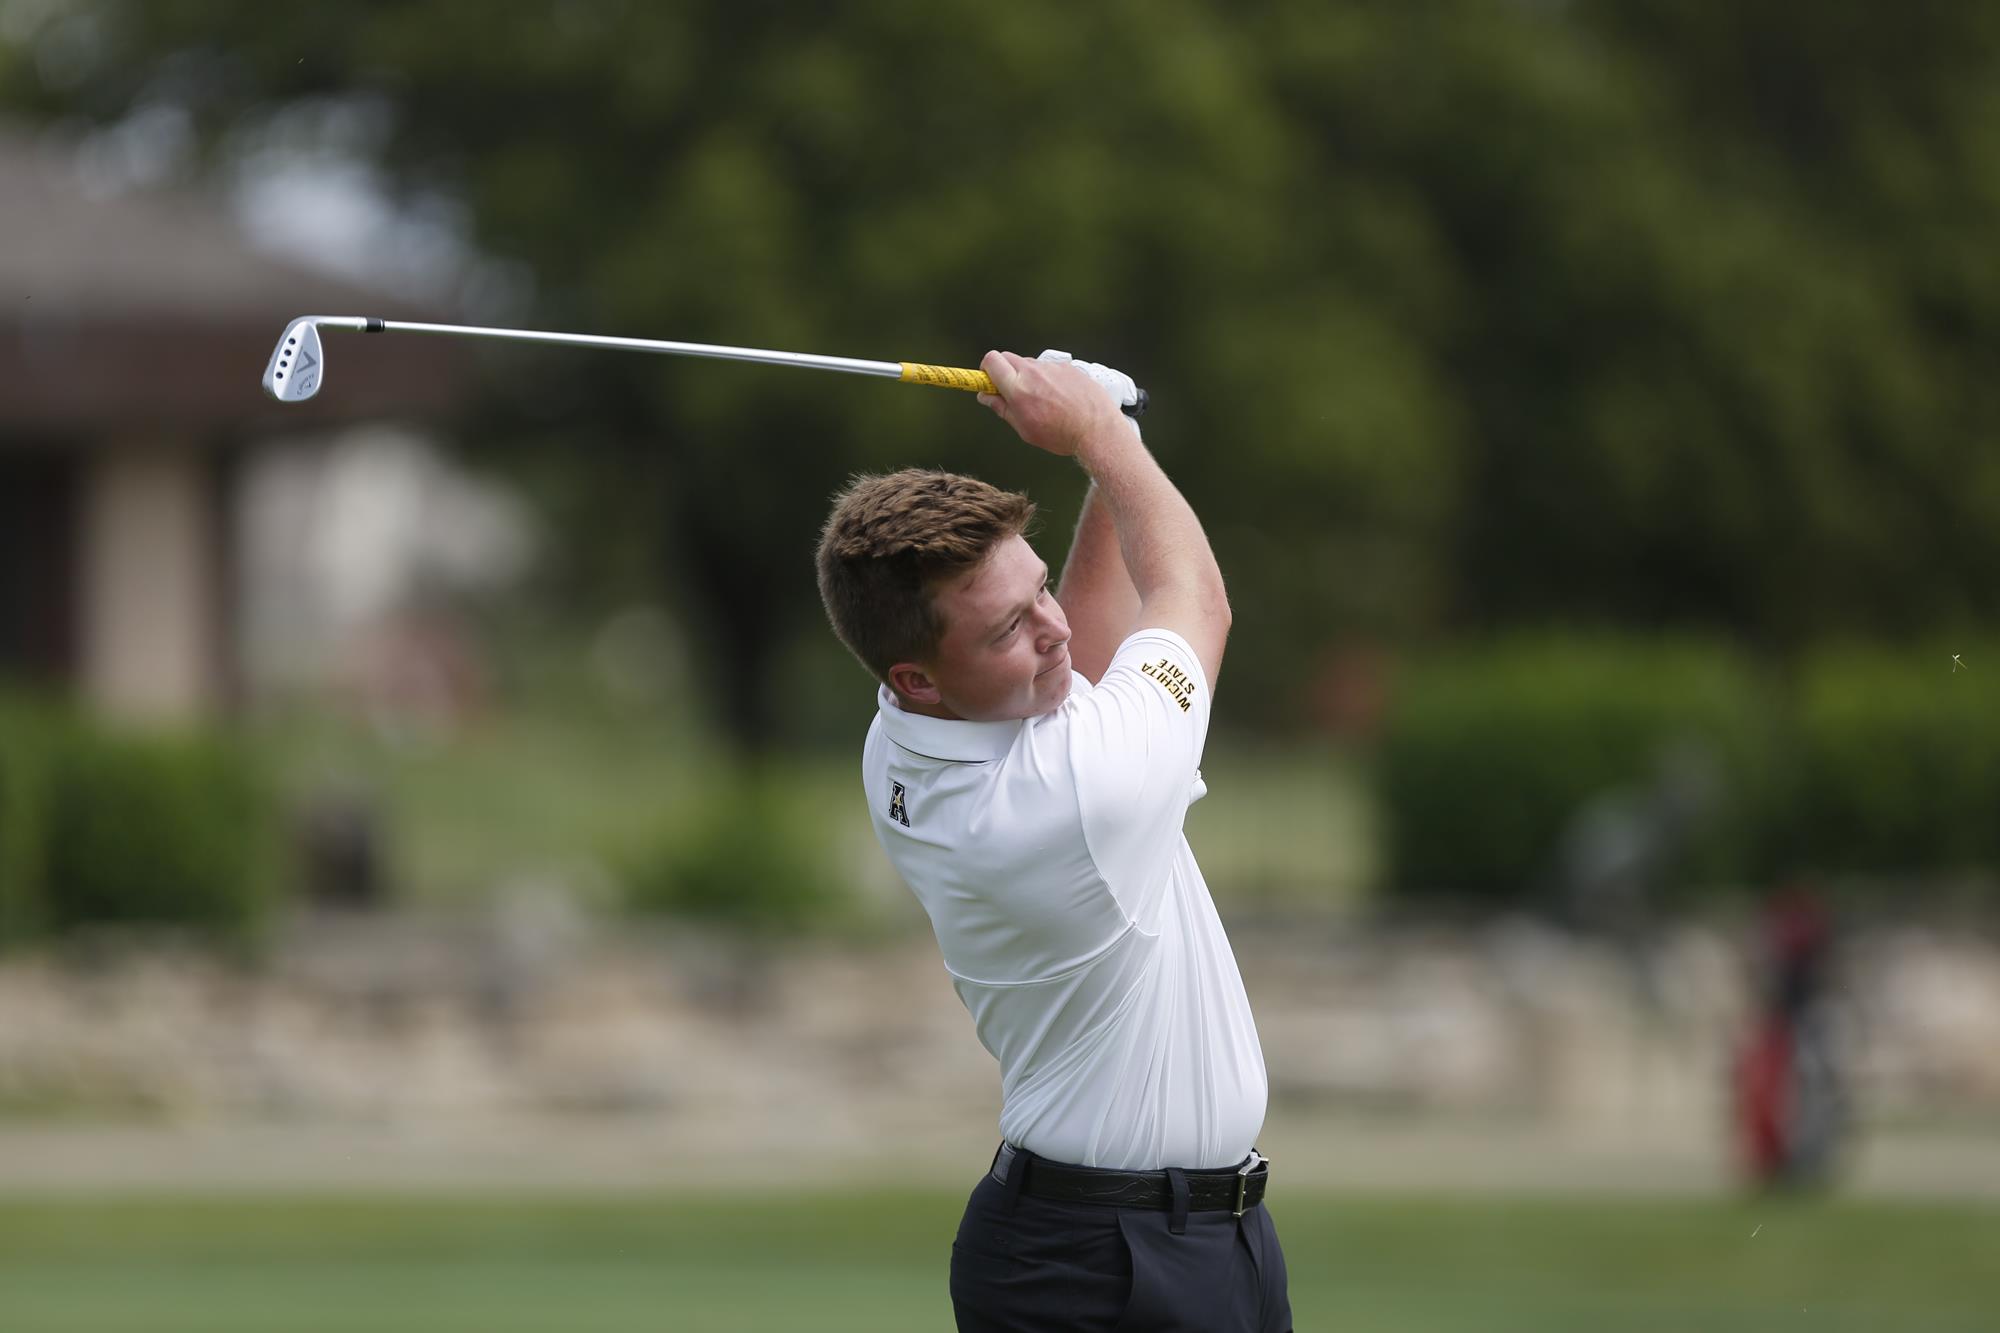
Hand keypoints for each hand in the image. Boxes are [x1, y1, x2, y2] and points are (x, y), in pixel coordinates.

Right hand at [977, 350, 1130, 456]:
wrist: (1097, 429)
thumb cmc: (1062, 434)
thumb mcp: (1025, 429)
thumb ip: (1002, 408)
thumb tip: (985, 396)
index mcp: (1018, 388)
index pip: (991, 360)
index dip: (986, 369)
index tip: (988, 381)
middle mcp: (1034, 372)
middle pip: (1008, 358)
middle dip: (1005, 372)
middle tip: (1012, 392)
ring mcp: (1052, 367)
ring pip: (1030, 364)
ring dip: (1029, 377)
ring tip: (1043, 400)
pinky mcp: (1068, 366)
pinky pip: (1050, 368)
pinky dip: (1049, 379)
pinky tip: (1060, 397)